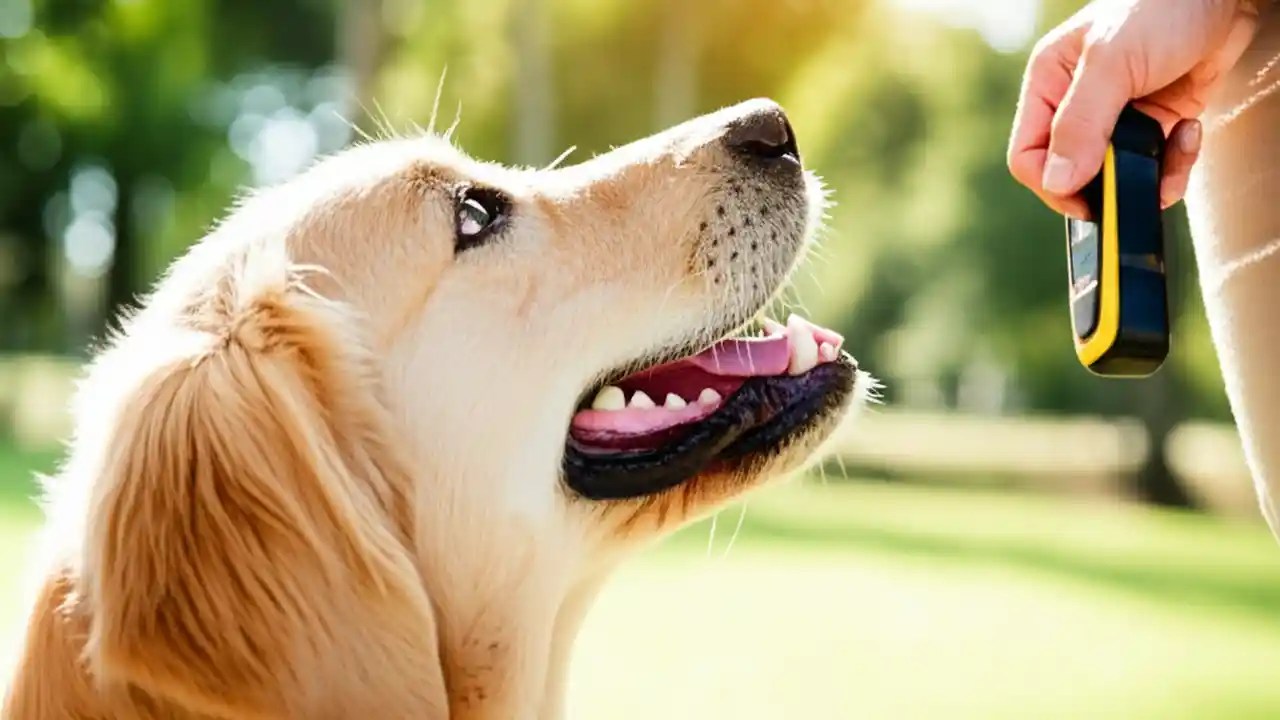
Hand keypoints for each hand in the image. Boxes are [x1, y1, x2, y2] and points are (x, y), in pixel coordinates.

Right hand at [1007, 0, 1265, 217]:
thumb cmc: (1162, 8)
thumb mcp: (1112, 63)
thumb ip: (1081, 125)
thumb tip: (1057, 183)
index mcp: (1049, 84)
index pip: (1027, 154)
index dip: (1051, 183)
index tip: (1086, 198)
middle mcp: (1076, 104)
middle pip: (1072, 172)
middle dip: (1108, 181)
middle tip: (1138, 175)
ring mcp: (1117, 117)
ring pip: (1116, 175)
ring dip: (1150, 174)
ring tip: (1176, 144)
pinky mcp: (1155, 122)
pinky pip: (1154, 165)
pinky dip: (1175, 162)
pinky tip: (1189, 131)